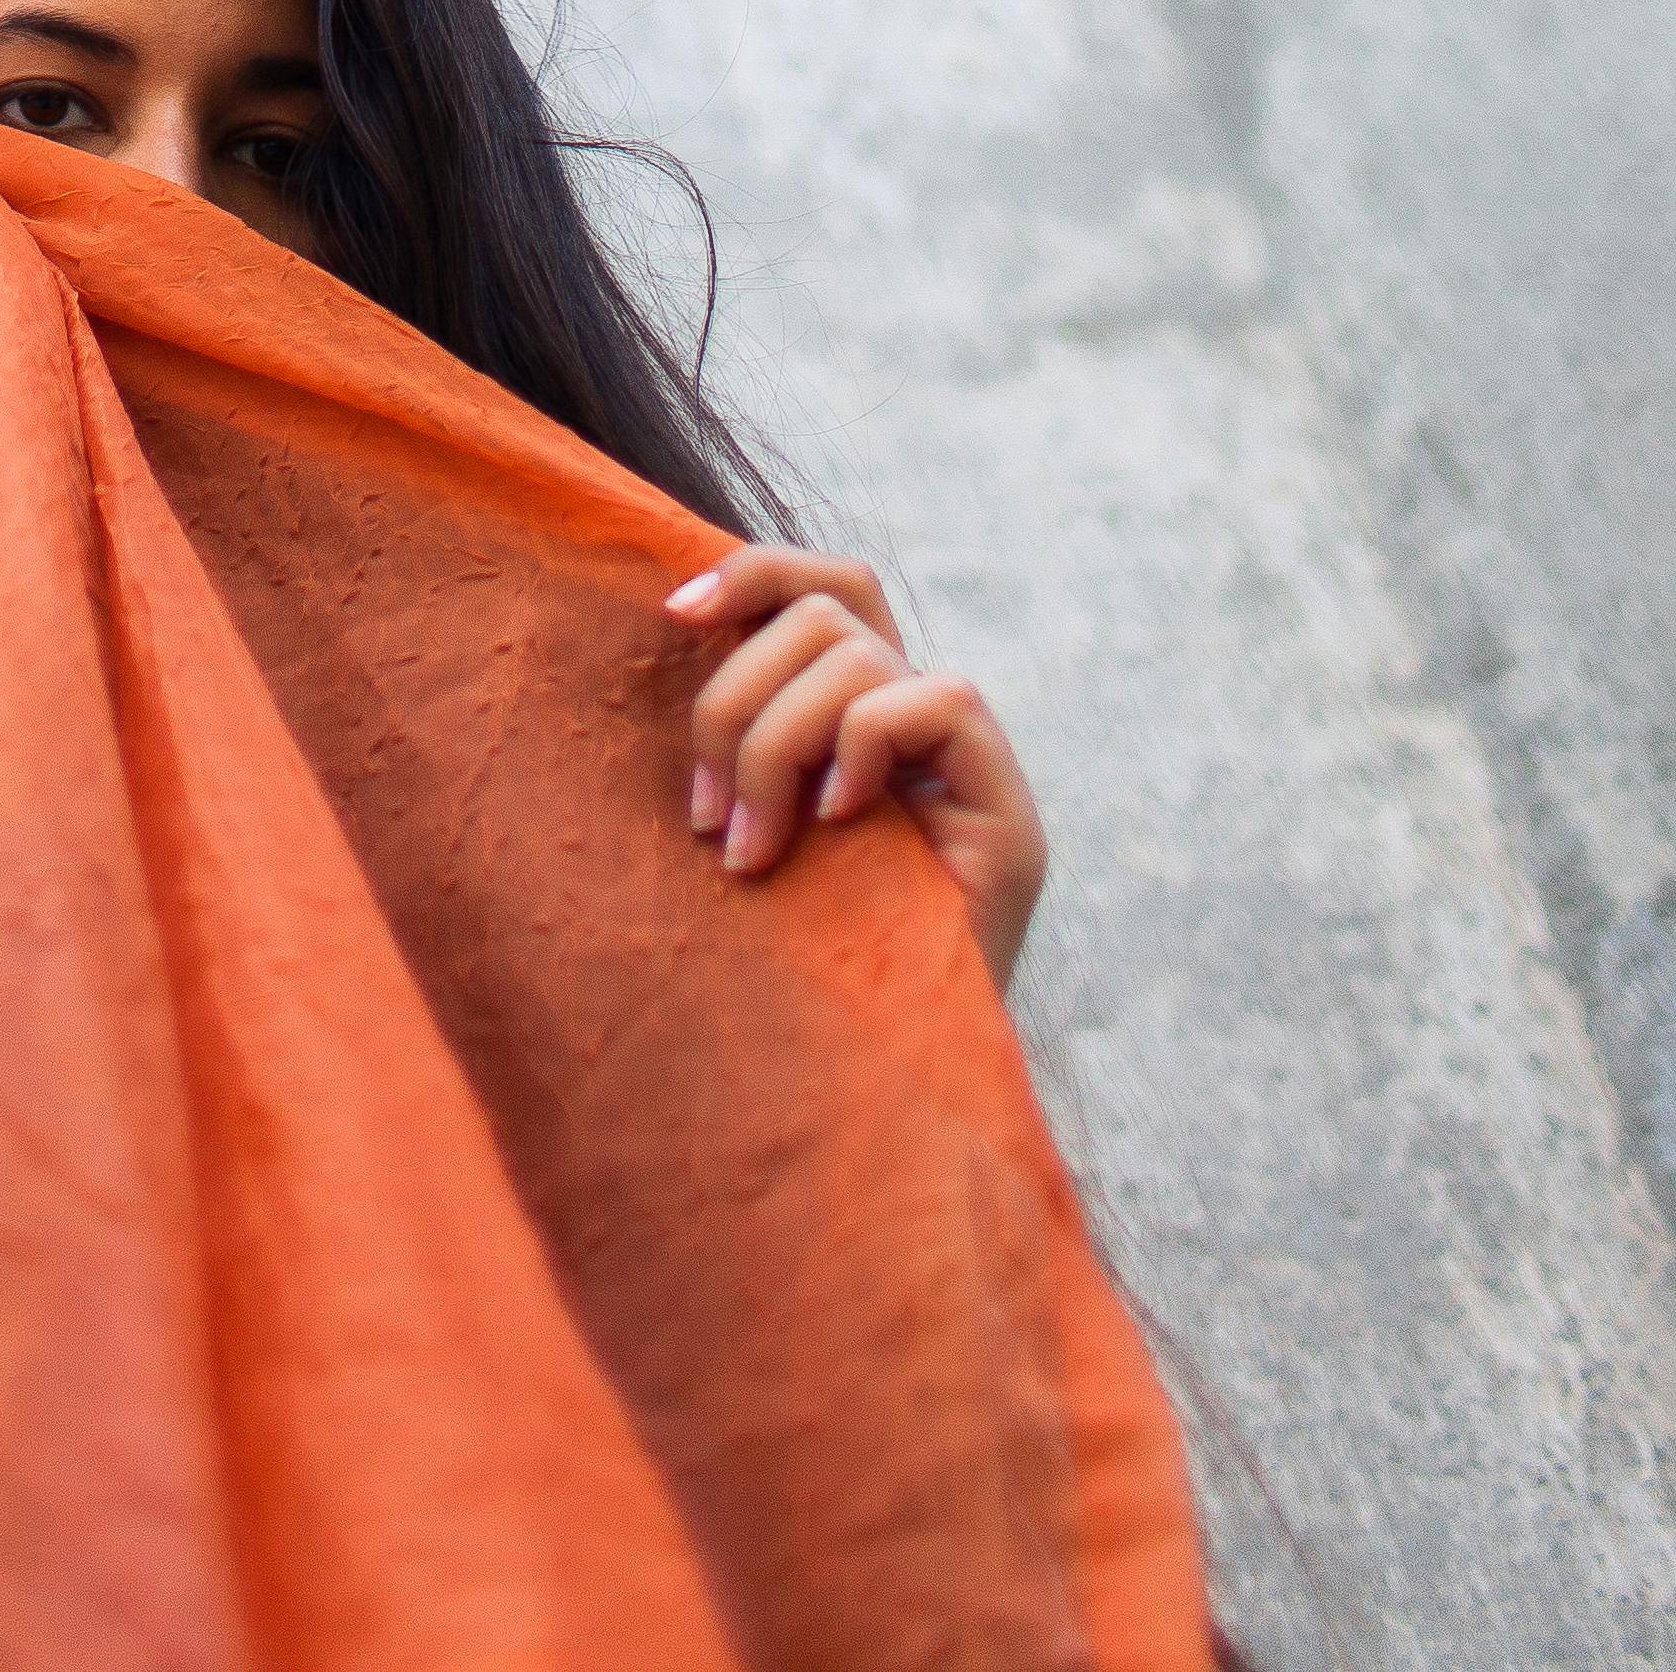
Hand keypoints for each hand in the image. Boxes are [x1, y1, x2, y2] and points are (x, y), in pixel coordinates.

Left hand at [663, 545, 1047, 989]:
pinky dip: (866, 748)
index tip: (671, 613)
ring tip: (751, 849)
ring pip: (858, 656)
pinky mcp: (1010, 817)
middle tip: (705, 817)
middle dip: (736, 699)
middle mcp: (917, 731)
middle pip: (825, 612)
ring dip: (777, 744)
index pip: (823, 587)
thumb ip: (728, 748)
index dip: (751, 575)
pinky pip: (936, 702)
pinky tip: (837, 824)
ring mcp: (969, 770)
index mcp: (856, 722)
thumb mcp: (735, 832)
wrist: (876, 1100)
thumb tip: (666, 631)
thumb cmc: (781, 973)